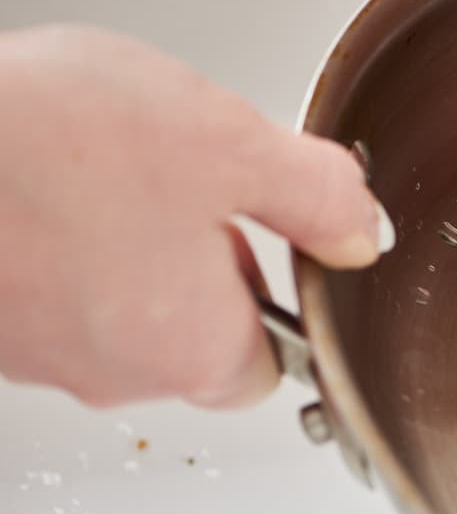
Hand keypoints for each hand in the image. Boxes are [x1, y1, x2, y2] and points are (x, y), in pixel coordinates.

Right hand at [0, 25, 391, 407]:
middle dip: (199, 262)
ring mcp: (32, 350)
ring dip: (124, 244)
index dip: (277, 300)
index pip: (268, 367)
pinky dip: (57, 240)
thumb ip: (317, 198)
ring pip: (111, 310)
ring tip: (104, 165)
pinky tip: (44, 176)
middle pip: (188, 337)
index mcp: (191, 347)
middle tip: (186, 179)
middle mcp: (108, 372)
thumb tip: (366, 233)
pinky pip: (46, 288)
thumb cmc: (51, 141)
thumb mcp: (229, 146)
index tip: (271, 238)